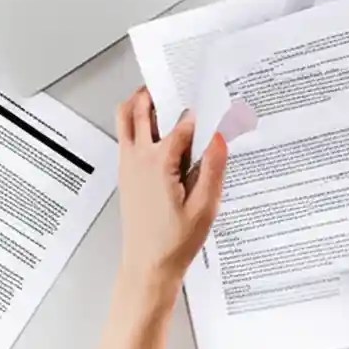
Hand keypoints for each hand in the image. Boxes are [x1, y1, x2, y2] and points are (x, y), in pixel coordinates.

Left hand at [92, 88, 228, 348]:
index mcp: (159, 163)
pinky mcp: (126, 174)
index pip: (183, 123)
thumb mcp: (206, 207)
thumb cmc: (175, 242)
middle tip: (176, 81)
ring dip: (140, 103)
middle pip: (139, 108)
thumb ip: (215, 168)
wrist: (147, 267)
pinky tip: (158, 129)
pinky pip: (127, 136)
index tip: (217, 102)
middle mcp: (138, 158)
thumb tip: (222, 135)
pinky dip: (137, 122)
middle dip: (158, 90)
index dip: (201, 111)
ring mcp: (128, 165)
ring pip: (125, 119)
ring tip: (162, 96)